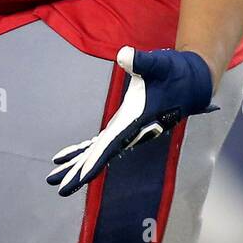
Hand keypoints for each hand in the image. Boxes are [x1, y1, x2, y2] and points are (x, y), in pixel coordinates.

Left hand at [47, 47, 216, 196]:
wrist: (191, 82)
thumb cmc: (174, 73)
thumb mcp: (158, 64)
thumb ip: (142, 62)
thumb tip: (125, 55)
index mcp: (134, 122)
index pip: (111, 147)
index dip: (95, 162)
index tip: (80, 178)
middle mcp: (129, 132)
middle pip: (99, 157)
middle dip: (78, 172)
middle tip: (56, 187)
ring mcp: (125, 130)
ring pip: (96, 153)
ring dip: (75, 165)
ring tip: (51, 178)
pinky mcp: (123, 125)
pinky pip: (99, 143)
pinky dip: (82, 150)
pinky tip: (67, 157)